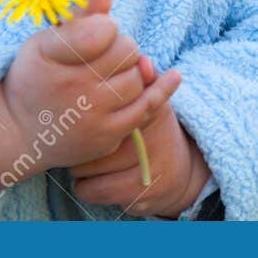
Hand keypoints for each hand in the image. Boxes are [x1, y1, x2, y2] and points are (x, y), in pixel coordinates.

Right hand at [0, 0, 179, 188]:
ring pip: (136, 79)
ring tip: (114, 71)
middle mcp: (72, 87)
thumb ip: (80, 16)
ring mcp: (91, 115)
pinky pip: (146, 110)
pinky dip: (162, 89)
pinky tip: (174, 75)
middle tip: (106, 53)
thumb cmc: (35, 76)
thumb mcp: (47, 41)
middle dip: (122, 47)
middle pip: (126, 52)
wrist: (19, 132)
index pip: (103, 30)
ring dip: (132, 70)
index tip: (98, 31)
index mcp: (52, 56)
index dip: (106, 26)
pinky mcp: (107, 136)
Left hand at [68, 55, 210, 217]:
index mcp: (152, 111)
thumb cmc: (152, 130)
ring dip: (79, 165)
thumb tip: (143, 61)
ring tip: (83, 159)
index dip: (88, 112)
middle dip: (80, 142)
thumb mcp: (151, 101)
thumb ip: (143, 79)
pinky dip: (85, 186)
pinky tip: (89, 179)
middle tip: (78, 139)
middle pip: (93, 138)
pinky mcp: (138, 196)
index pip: (112, 105)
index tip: (78, 113)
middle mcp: (151, 140)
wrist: (180, 172)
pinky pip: (93, 190)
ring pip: (87, 167)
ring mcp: (147, 170)